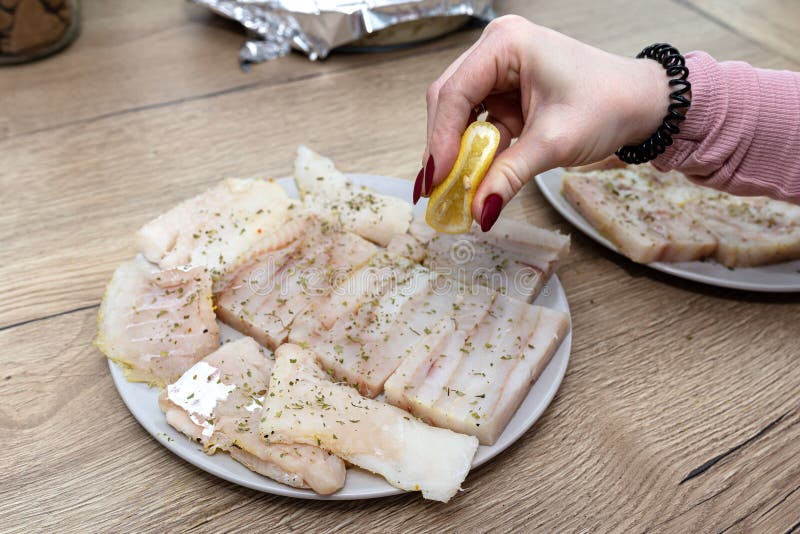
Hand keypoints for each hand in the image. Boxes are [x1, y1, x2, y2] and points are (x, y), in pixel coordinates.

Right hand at [416, 15, 670, 229]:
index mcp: (506, 44)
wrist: (641, 104)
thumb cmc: (609, 104)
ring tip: (450, 187)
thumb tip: (479, 210)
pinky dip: (473, 151)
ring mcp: (498, 70)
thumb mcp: (554, 143)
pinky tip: (470, 176)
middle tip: (437, 189)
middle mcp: (496, 50)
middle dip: (443, 147)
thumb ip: (510, 175)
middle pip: (449, 100)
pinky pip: (476, 123)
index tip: (436, 179)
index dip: (441, 139)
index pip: (455, 93)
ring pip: (457, 113)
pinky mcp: (503, 92)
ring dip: (455, 151)